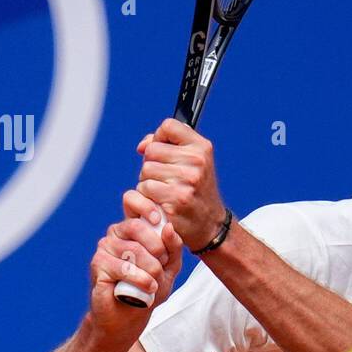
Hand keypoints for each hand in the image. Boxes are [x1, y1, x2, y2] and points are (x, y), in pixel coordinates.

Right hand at [88, 193, 185, 339]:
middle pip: (137, 226)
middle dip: (156, 247)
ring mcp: (104, 248)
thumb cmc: (149, 290)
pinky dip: (140, 279)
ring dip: (151, 269)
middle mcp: (115, 234)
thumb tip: (168, 227)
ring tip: (155, 284)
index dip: (147, 207)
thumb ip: (173, 247)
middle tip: (162, 265)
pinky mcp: (97, 265)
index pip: (132, 201)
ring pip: (133, 250)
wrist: (128, 318)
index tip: (159, 221)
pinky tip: (147, 289)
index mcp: (131, 228)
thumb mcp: (170, 268)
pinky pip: (123, 267)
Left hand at [134, 118, 228, 253]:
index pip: (168, 126)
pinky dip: (148, 197)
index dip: (159, 137)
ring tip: (165, 191)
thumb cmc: (196, 191)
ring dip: (148, 181)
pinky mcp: (174, 199)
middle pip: (152, 150)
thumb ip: (167, 145)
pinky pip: (144, 189)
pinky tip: (162, 202)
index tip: (162, 151)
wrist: (209, 224)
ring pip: (145, 170)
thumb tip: (142, 146)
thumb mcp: (192, 162)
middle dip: (152, 164)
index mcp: (201, 147)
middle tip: (166, 178)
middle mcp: (196, 161)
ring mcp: (186, 180)